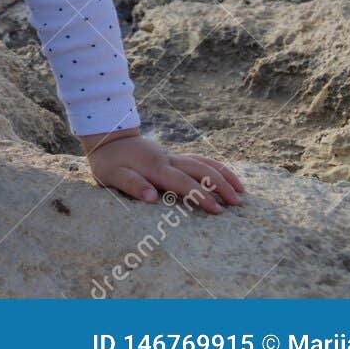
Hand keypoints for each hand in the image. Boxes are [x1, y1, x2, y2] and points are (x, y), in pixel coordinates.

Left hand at [79, 129, 245, 214]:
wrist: (108, 138)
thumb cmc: (108, 162)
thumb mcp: (111, 175)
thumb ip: (131, 184)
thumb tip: (152, 198)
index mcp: (155, 167)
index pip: (184, 183)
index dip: (202, 197)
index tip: (219, 210)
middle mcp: (168, 159)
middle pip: (201, 170)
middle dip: (222, 185)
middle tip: (238, 203)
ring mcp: (172, 156)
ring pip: (204, 162)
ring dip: (224, 174)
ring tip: (242, 190)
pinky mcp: (173, 156)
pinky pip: (199, 159)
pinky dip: (215, 167)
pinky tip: (225, 176)